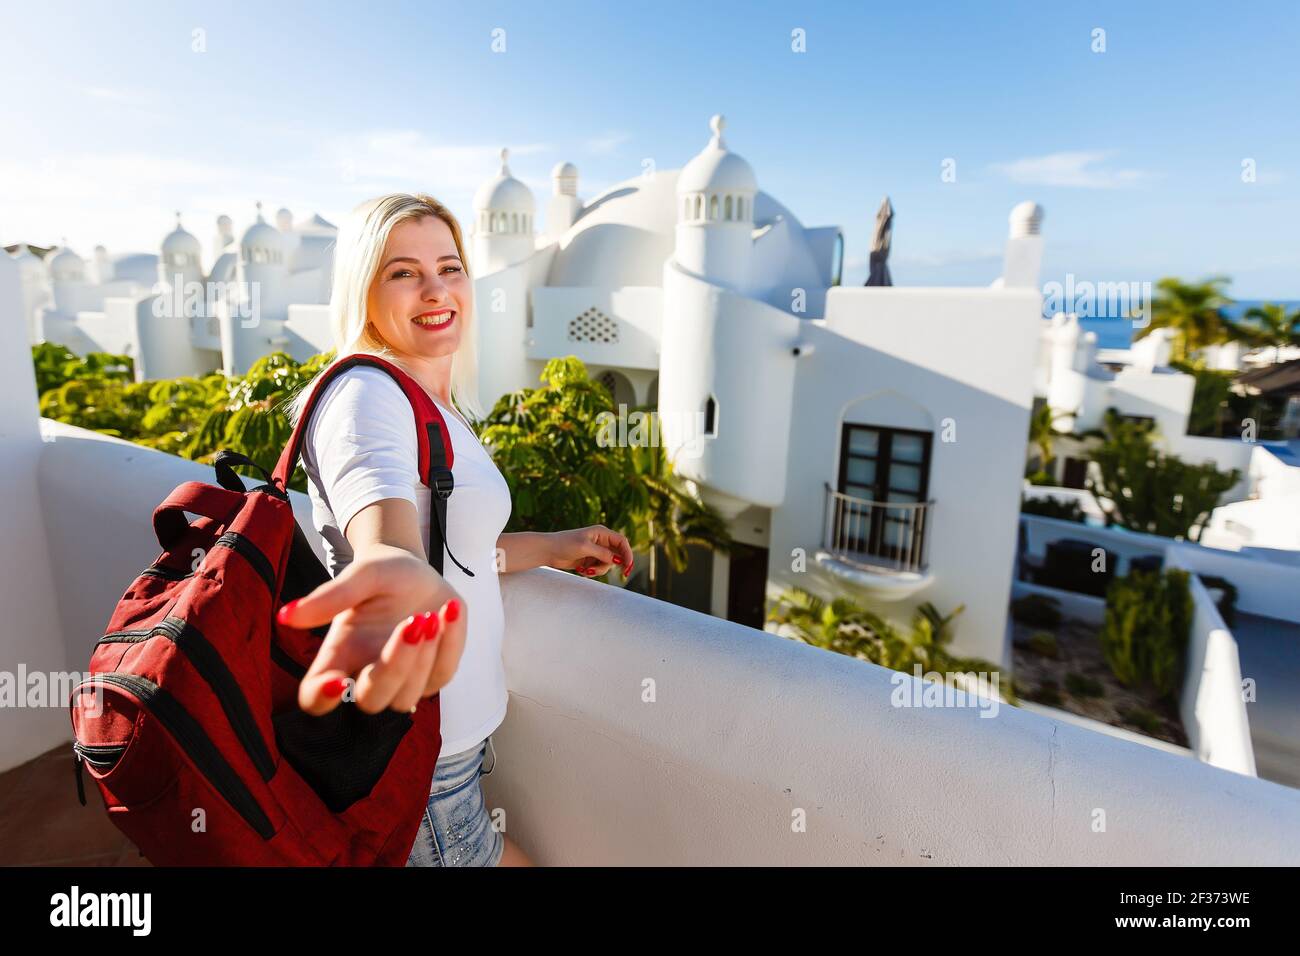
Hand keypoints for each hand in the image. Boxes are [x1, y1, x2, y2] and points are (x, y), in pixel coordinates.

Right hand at [276, 544, 467, 715]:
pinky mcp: (433, 673)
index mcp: (338, 654)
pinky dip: (450, 642)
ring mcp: (402, 679)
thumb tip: (287, 615)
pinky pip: (443, 673)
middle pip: (371, 701)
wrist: (414, 570)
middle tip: (412, 623)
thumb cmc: (379, 575)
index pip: (315, 696)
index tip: (336, 680)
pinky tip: (448, 611)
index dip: (321, 698)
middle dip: (394, 667)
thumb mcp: (360, 576)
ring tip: (429, 614)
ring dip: (423, 656)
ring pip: (408, 696)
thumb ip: (329, 597)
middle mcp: (366, 673)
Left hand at [546, 525, 634, 578]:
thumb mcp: (585, 548)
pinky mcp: (590, 560)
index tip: (628, 566)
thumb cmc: (564, 544)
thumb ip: (603, 554)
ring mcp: (596, 551)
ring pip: (608, 564)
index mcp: (601, 533)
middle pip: (617, 554)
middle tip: (621, 574)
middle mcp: (601, 541)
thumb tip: (618, 560)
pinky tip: (582, 571)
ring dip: (600, 570)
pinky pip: (599, 568)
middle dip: (614, 565)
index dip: (627, 554)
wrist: (548, 551)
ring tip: (587, 571)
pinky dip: (593, 572)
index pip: (622, 542)